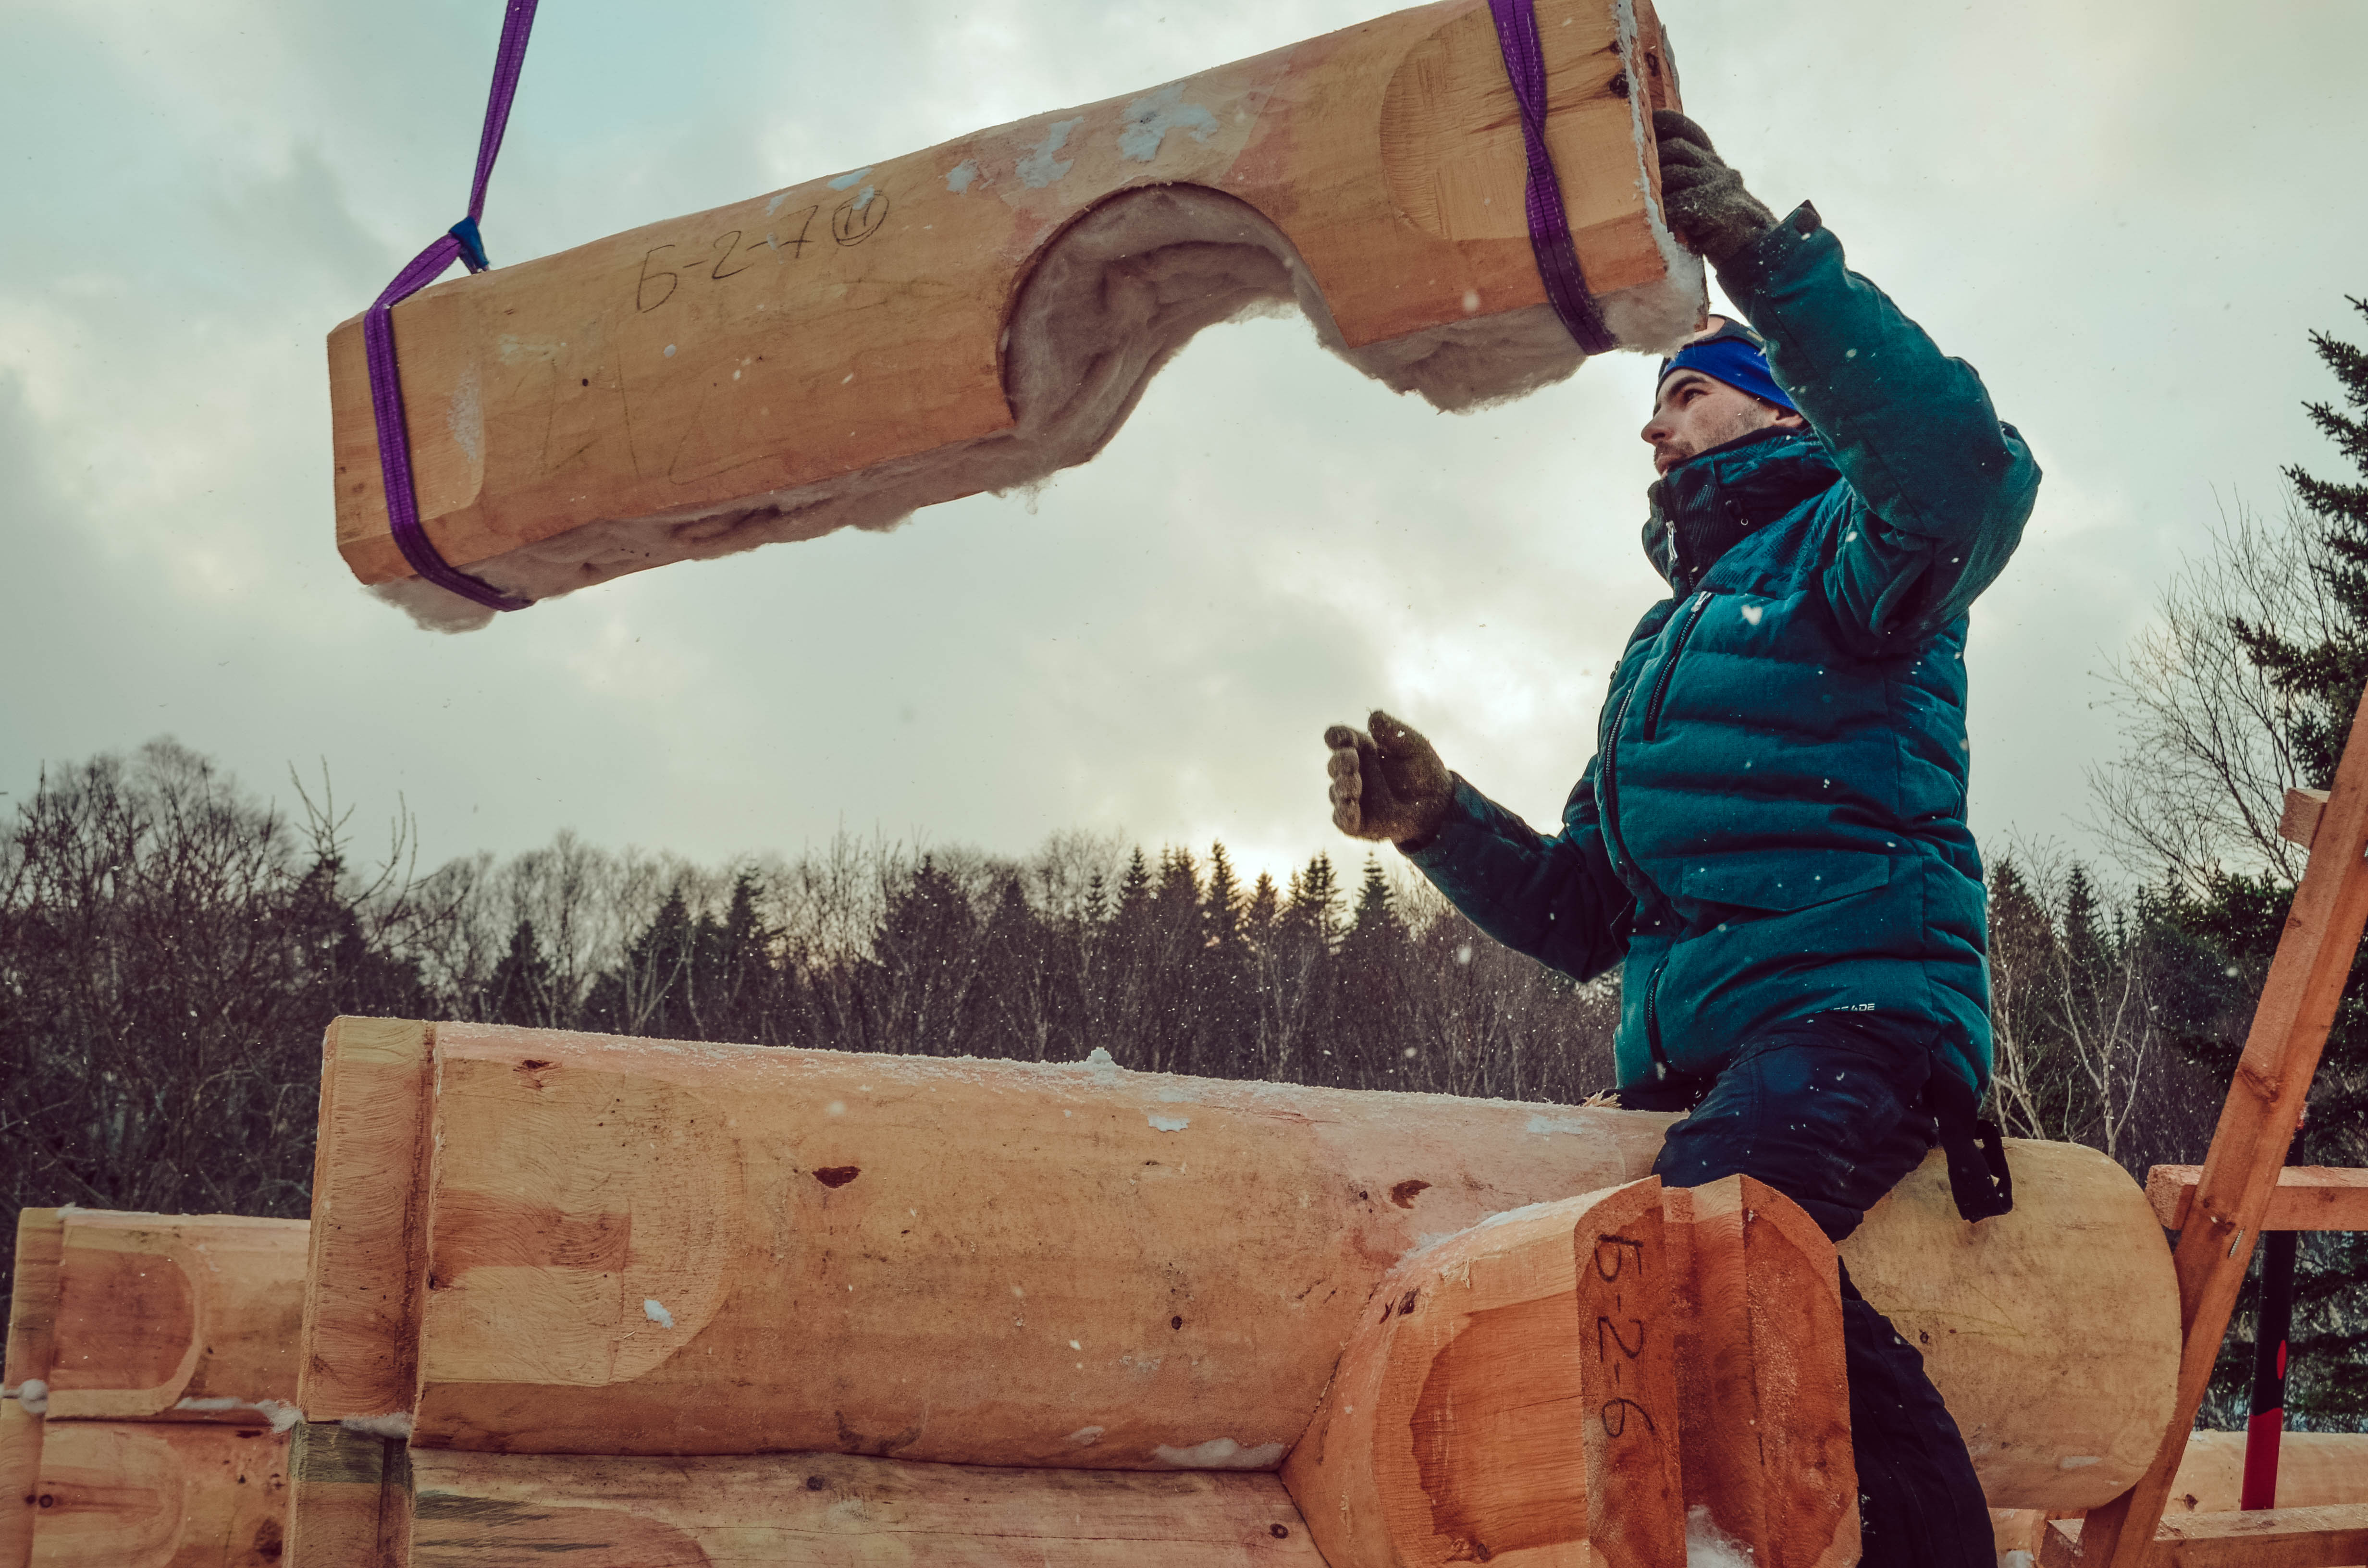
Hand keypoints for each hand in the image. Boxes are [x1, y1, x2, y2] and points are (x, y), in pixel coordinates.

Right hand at [1324, 710, 1451, 844]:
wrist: (1439, 804)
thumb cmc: (1423, 770)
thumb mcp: (1414, 745)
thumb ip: (1393, 731)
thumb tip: (1372, 717)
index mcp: (1361, 750)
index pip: (1338, 739)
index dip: (1337, 737)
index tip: (1345, 738)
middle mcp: (1353, 773)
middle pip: (1334, 764)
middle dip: (1340, 761)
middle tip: (1352, 758)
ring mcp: (1353, 798)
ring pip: (1336, 792)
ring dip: (1342, 785)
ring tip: (1355, 780)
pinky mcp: (1358, 822)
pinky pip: (1343, 819)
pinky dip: (1343, 813)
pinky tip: (1350, 805)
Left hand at [1653, 110, 1777, 266]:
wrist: (1755, 252)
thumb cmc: (1718, 228)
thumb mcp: (1701, 196)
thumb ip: (1685, 180)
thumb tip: (1647, 171)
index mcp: (1714, 163)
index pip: (1691, 132)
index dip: (1669, 122)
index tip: (1648, 118)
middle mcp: (1717, 168)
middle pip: (1676, 149)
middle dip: (1652, 159)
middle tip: (1632, 173)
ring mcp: (1718, 185)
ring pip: (1673, 174)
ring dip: (1654, 189)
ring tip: (1640, 200)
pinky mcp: (1716, 206)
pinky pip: (1678, 204)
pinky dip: (1663, 213)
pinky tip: (1656, 222)